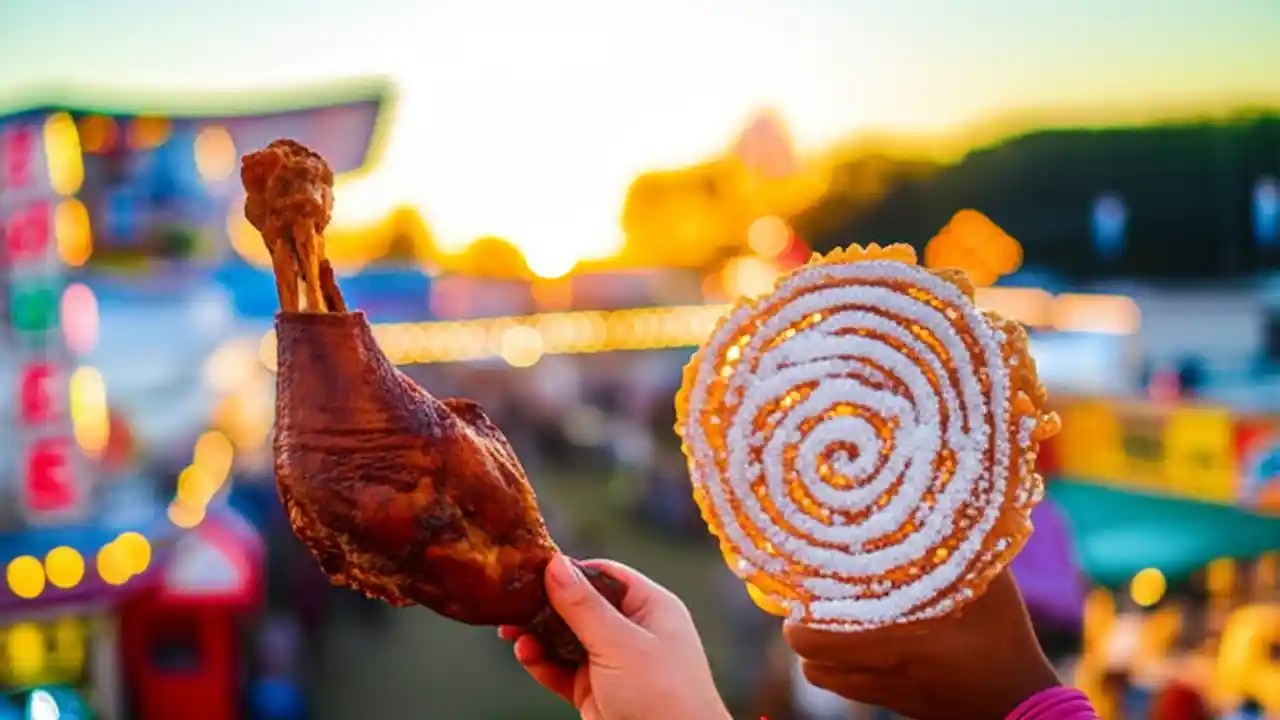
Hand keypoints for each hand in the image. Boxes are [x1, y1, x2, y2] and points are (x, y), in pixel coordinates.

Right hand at [499, 555, 730, 719]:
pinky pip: (563, 670)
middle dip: (545, 605)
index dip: (570, 571)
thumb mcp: (620, 643)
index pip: (604, 575)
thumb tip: (556, 564)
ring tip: (510, 632)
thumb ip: (584, 606)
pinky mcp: (597, 691)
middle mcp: (632, 631)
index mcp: (650, 607)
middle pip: (581, 606)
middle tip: (510, 601)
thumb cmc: (663, 695)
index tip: (533, 569)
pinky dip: (543, 663)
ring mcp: (613, 663)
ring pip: (567, 640)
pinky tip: (526, 655)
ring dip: (538, 635)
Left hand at [785, 570, 1059, 719]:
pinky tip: (863, 637)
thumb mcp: (990, 588)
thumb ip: (964, 549)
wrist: (1023, 705)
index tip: (807, 587)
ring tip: (833, 617)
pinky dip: (842, 666)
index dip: (800, 617)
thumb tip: (944, 497)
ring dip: (821, 652)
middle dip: (804, 631)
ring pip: (823, 679)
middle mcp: (882, 675)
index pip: (814, 642)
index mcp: (895, 647)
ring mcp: (886, 694)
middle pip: (810, 663)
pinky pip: (848, 687)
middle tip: (816, 599)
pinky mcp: (895, 703)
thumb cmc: (1006, 641)